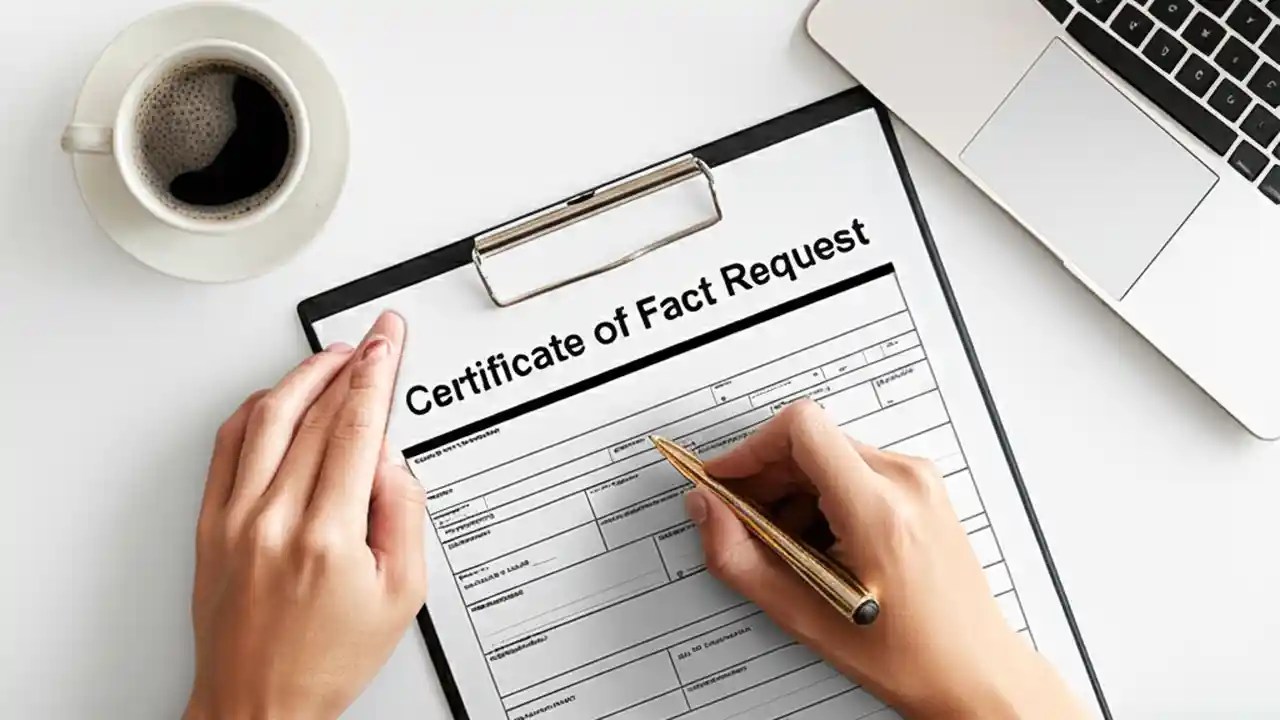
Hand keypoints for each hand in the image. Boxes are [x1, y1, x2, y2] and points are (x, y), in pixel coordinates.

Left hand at [185, 312, 425, 719]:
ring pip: (268, 418)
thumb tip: (393, 461)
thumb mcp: (402, 595)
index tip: (389, 341)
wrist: (258, 705)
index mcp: (328, 536)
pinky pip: (226, 447)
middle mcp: (275, 519)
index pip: (357, 428)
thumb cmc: (327, 660)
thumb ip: (404, 516)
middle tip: (373, 340)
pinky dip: (255, 410)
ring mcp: (235, 519)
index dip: (377, 373)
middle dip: (351, 365)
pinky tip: (277, 398)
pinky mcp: (209, 525)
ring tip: (331, 358)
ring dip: (304, 376)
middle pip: (317, 414)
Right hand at [687, 400, 1085, 719]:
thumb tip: (707, 510)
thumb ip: (740, 558)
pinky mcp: (920, 488)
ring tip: (789, 546)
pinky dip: (821, 496)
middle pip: (809, 441)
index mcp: (879, 510)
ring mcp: (918, 481)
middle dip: (764, 477)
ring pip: (828, 454)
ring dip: (792, 491)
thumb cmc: (910, 655)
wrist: (973, 670)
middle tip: (743, 520)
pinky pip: (853, 469)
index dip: (750, 448)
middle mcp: (905, 482)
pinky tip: (819, 544)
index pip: (801, 428)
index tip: (727, 477)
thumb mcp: (805, 615)